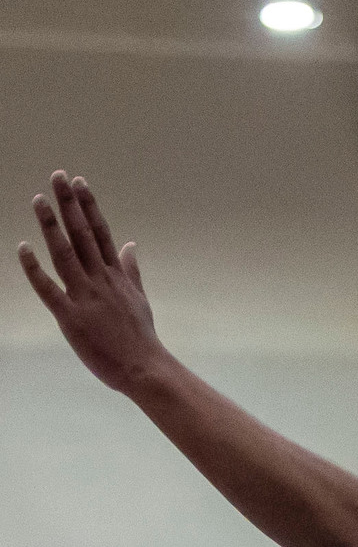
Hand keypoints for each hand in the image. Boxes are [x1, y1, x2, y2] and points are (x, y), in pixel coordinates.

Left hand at [19, 173, 162, 393]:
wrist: (145, 369)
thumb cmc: (141, 338)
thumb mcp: (139, 298)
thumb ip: (131, 270)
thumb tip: (131, 245)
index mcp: (115, 276)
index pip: (100, 232)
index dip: (88, 205)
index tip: (79, 182)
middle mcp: (100, 280)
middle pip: (82, 234)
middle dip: (69, 203)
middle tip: (57, 176)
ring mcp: (86, 297)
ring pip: (65, 254)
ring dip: (51, 225)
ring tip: (39, 200)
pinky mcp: (71, 318)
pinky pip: (49, 290)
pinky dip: (34, 269)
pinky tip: (23, 248)